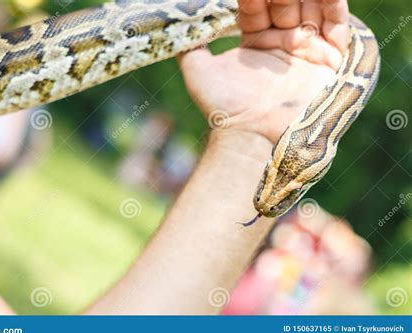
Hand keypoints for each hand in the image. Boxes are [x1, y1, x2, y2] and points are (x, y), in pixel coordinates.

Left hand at [179, 0, 349, 142]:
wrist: (252, 136)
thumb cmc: (224, 107)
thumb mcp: (197, 70)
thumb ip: (189, 44)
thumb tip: (176, 25)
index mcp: (257, 42)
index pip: (256, 5)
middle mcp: (284, 43)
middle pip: (286, 2)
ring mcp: (309, 50)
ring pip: (312, 8)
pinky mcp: (331, 60)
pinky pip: (338, 26)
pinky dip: (334, 5)